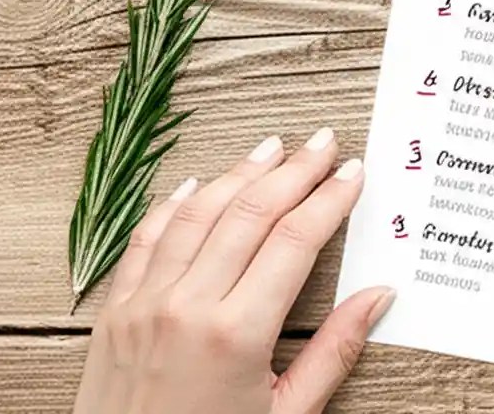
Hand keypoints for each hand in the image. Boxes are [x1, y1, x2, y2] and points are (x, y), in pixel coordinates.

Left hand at [73, 128, 392, 413]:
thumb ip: (335, 352)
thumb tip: (378, 297)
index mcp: (237, 334)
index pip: (296, 240)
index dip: (330, 199)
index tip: (353, 173)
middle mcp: (187, 307)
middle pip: (250, 212)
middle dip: (294, 171)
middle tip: (324, 143)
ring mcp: (145, 304)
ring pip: (198, 213)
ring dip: (239, 173)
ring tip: (272, 147)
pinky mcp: (115, 312)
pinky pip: (145, 239)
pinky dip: (173, 204)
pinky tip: (197, 183)